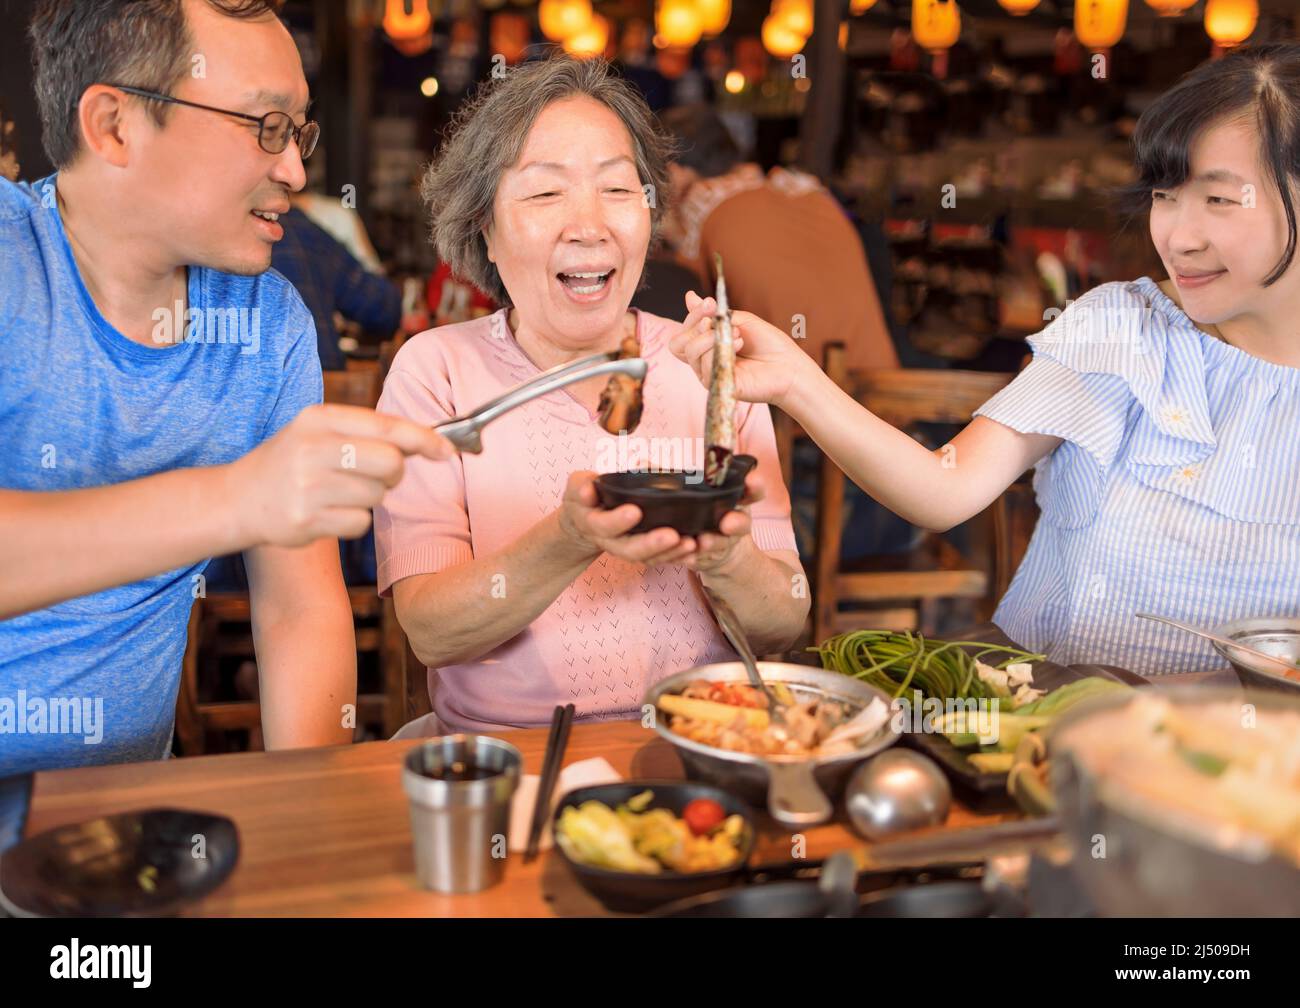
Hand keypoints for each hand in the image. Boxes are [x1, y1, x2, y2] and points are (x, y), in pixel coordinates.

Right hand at [231, 403, 455, 546]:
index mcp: (318, 418)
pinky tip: (327, 513)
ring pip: (377, 496)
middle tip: (377, 476)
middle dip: (394, 474)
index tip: (448, 451)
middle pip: (391, 463)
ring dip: (369, 498)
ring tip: (337, 493)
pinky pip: (360, 523)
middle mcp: (312, 448)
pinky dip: (353, 521)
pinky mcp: (306, 520)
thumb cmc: (290, 462)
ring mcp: (307, 486)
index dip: (425, 439)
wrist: (235, 499)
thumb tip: (432, 441)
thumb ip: (368, 432)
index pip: (387, 426)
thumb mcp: (319, 432)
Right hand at [557, 471, 697, 566]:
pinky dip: (679, 556)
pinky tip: (697, 549)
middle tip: (672, 535)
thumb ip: (582, 486)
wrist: (586, 518)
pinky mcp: (645, 551)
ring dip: (670, 553)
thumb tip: (588, 490)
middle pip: (630, 549)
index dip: (617, 520)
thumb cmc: (586, 496)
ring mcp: (628, 548)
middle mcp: (611, 541)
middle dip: (651, 544)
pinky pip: (661, 558)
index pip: (604, 525)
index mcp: (593, 523)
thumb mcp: (578, 486)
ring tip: (692, 543)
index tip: (635, 511)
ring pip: (649, 557)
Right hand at [669, 291, 811, 407]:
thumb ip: (714, 314)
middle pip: (678, 344)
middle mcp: (704, 362)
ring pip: (690, 352)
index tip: (710, 302)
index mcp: (707, 346)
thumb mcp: (740, 321)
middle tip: (715, 318)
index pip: (684, 331)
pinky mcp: (718, 386)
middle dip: (693, 324)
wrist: (790, 366)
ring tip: (737, 334)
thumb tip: (688, 297)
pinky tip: (739, 344)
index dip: (693, 315)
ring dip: (711, 337)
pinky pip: (705, 364)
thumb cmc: (768, 344)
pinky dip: (720, 349)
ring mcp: (709, 375)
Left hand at [683, 472, 764, 574]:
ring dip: (714, 542)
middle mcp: (735, 521)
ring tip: (703, 541)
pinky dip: (695, 559)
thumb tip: (643, 462)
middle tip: (728, 521)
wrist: (720, 553)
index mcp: (738, 501)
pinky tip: (687, 556)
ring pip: (722, 544)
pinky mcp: (710, 560)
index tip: (753, 479)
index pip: (754, 492)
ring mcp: (724, 543)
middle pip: (742, 522)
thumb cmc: (707, 512)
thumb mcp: (699, 491)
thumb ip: (674, 477)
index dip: (755, 486)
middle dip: (736, 521)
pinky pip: (703, 561)